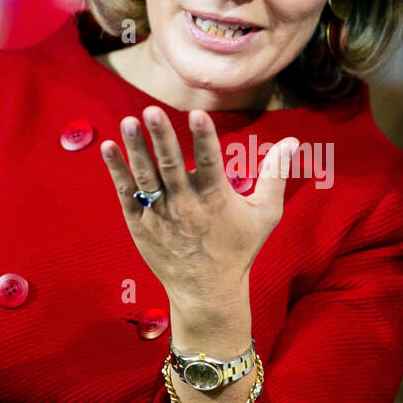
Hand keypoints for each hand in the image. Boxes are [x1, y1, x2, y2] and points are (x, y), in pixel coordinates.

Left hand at [100, 106, 297, 320]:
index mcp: (216, 198)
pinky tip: (109, 147)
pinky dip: (117, 171)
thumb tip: (293, 142)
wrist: (206, 291)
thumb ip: (276, 175)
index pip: (210, 162)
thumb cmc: (238, 248)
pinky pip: (126, 194)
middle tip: (152, 111)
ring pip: (146, 176)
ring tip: (128, 122)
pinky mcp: (140, 224)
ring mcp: (159, 215)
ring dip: (136, 149)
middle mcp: (185, 204)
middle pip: (171, 165)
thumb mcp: (265, 214)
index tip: (197, 114)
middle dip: (162, 137)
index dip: (204, 137)